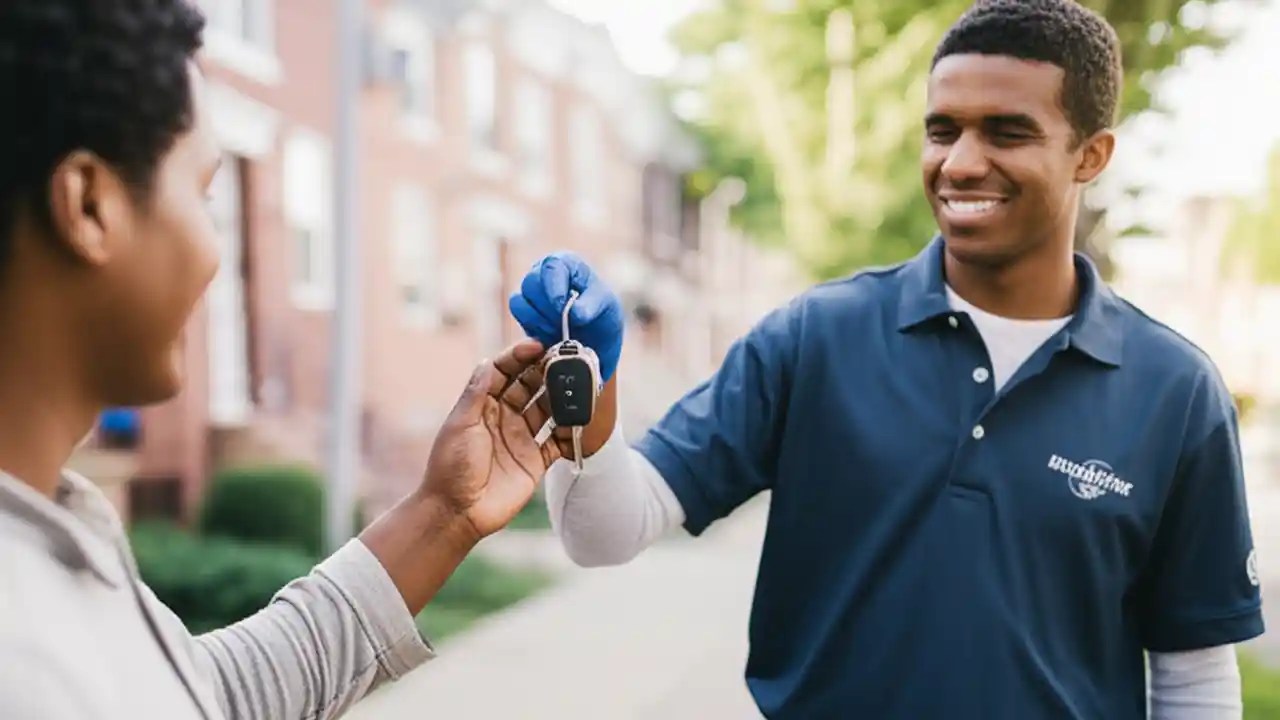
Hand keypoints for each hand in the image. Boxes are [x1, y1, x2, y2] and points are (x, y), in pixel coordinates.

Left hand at [419, 339, 563, 540]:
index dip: (520, 357)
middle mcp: (504, 418)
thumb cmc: (451, 467)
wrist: (459, 512)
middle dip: (545, 369)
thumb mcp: (461, 424)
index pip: (504, 372)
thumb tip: (488, 361)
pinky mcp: (536, 460)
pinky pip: (558, 441)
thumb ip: (476, 393)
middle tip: (565, 356)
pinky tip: (581, 417)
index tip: (538, 346)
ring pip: (547, 409)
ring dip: (561, 394)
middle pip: (529, 386)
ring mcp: (521, 438)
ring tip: (578, 380)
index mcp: (483, 405)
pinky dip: (570, 430)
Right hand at [508, 251, 623, 381]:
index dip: (554, 288)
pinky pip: (518, 318)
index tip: (561, 308)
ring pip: (520, 302)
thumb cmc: (602, 315)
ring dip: (539, 321)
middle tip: (564, 324)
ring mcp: (531, 293)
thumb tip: (574, 313)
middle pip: (531, 283)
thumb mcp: (608, 307)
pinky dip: (532, 329)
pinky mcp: (523, 313)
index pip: (552, 266)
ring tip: (559, 332)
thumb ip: (592, 305)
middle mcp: (544, 273)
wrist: (595, 341)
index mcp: (567, 264)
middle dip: (548, 309)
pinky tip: (548, 337)